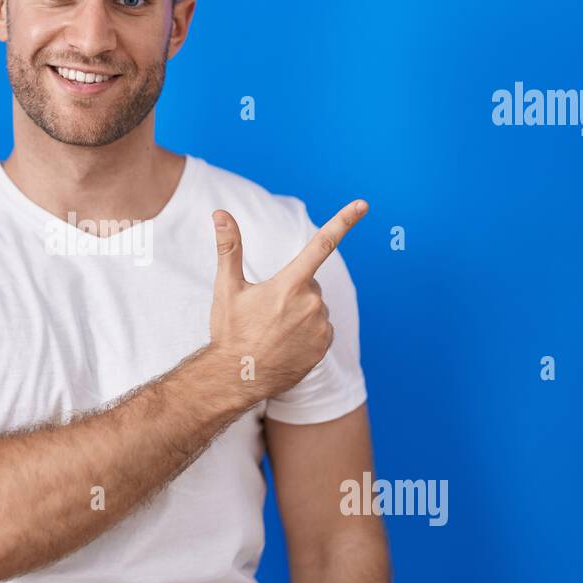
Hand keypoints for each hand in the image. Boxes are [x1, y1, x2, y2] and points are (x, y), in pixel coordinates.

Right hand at [209, 200, 367, 401]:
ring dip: (299, 312)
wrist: (237, 377)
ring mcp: (320, 326)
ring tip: (273, 331)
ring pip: (315, 306)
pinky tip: (286, 343)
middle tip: (266, 311)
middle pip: (309, 282)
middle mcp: (311, 302)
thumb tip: (220, 213)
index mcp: (290, 283)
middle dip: (292, 289)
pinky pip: (320, 328)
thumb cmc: (231, 331)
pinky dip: (307, 332)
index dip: (343, 221)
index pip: (322, 244)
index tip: (362, 205)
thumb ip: (229, 248)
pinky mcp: (324, 346)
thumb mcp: (227, 288)